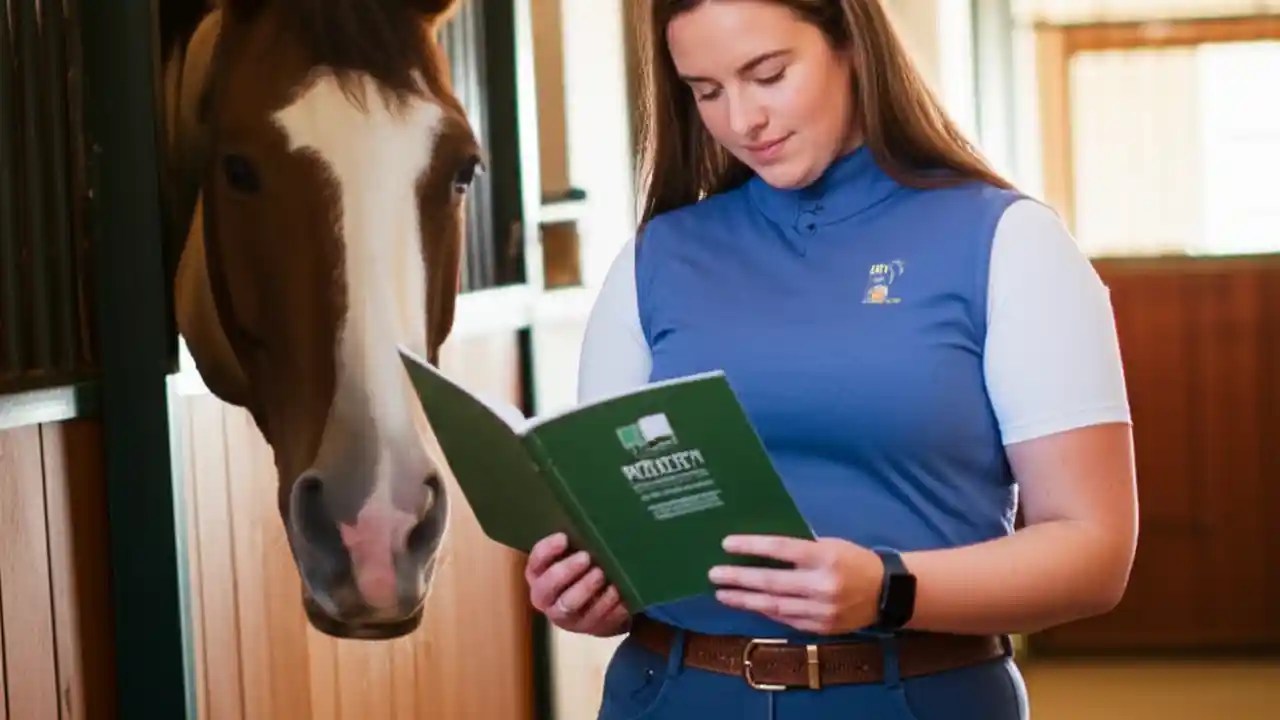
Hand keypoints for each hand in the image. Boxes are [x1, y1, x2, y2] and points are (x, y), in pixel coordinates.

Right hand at [524, 532, 631, 636]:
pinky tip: (619, 590)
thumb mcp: (572, 556)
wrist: (600, 606)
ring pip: (569, 605)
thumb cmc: (583, 571)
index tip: (564, 537)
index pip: (535, 563)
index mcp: (539, 577)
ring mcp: (568, 618)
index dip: (547, 550)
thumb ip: (573, 545)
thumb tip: (586, 523)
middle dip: (565, 571)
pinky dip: (610, 603)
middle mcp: (547, 600)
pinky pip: (599, 618)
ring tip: (603, 573)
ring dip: (586, 588)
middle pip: (546, 588)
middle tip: (585, 557)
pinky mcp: (591, 628)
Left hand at [708, 535, 883, 634]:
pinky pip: (785, 619)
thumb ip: (800, 549)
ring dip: (745, 600)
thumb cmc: (855, 560)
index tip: (726, 544)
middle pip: (771, 581)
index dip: (751, 546)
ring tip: (722, 594)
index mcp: (824, 556)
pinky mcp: (820, 628)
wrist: (887, 594)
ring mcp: (821, 610)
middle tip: (714, 575)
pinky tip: (749, 605)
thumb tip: (761, 548)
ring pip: (774, 605)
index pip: (780, 549)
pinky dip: (765, 612)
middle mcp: (822, 585)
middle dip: (739, 578)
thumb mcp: (831, 545)